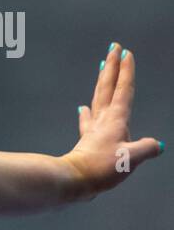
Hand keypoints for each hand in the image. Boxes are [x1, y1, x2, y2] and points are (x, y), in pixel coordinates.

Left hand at [64, 43, 162, 199]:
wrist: (73, 181)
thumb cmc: (101, 169)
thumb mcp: (130, 159)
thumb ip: (146, 149)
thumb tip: (156, 145)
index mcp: (115, 120)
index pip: (123, 90)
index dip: (126, 71)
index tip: (126, 52)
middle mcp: (103, 121)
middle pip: (107, 87)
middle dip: (112, 66)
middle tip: (113, 47)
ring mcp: (93, 130)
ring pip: (98, 98)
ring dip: (101, 81)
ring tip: (101, 68)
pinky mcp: (87, 142)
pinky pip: (88, 121)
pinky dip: (87, 112)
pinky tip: (83, 109)